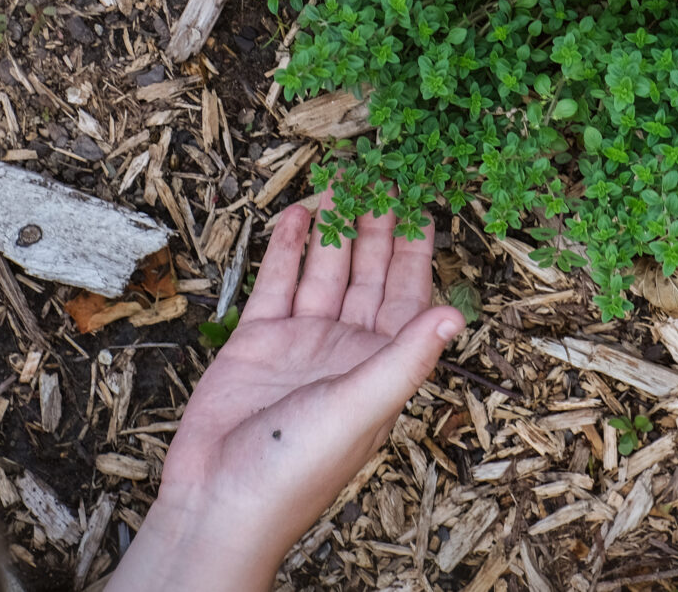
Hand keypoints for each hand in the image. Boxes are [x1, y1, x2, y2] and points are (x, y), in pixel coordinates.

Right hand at [108, 195, 463, 591]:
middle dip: (377, 227)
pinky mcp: (257, 342)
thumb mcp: (361, 406)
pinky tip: (296, 216)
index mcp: (381, 363)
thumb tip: (458, 314)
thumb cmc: (298, 470)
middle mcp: (346, 347)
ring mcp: (302, 342)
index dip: (418, 251)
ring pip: (324, 271)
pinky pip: (277, 284)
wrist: (220, 501)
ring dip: (333, 230)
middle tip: (384, 176)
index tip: (426, 205)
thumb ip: (406, 357)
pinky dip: (287, 250)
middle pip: (368, 273)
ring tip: (341, 184)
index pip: (409, 294)